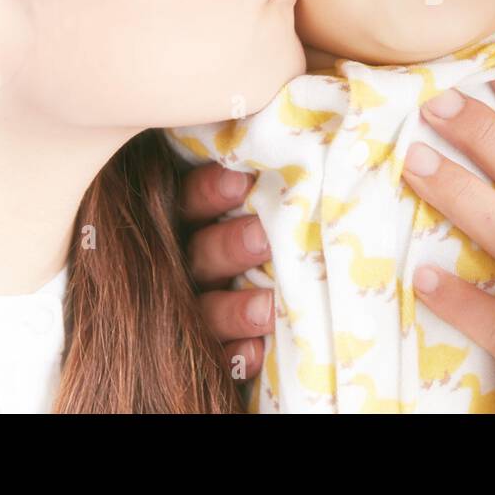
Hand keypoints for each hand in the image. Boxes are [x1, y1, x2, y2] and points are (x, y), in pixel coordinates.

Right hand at [178, 163, 274, 379]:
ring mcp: (198, 307)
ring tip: (267, 307)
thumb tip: (306, 138)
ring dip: (233, 308)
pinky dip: (234, 355)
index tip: (240, 181)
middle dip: (228, 247)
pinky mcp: (215, 348)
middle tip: (261, 237)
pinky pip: (217, 356)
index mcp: (193, 219)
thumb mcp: (258, 202)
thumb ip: (261, 184)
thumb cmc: (274, 225)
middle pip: (198, 254)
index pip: (189, 200)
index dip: (209, 191)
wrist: (268, 304)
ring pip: (203, 309)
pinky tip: (254, 352)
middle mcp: (189, 262)